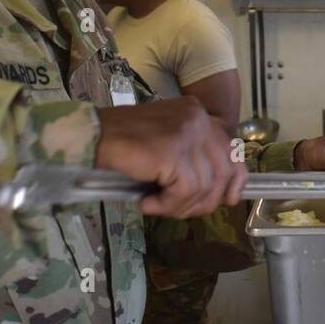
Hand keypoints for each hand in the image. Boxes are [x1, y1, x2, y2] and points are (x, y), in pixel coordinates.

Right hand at [95, 97, 245, 217]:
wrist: (91, 137)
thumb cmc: (123, 145)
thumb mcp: (167, 146)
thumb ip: (191, 160)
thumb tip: (217, 194)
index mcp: (199, 114)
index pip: (233, 152)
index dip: (233, 181)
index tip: (224, 200)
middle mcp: (199, 119)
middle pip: (223, 173)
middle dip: (204, 201)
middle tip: (177, 209)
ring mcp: (189, 133)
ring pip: (205, 187)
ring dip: (180, 206)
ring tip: (156, 205)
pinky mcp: (175, 152)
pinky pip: (185, 191)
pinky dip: (167, 205)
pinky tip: (147, 203)